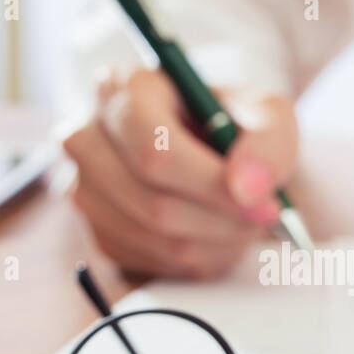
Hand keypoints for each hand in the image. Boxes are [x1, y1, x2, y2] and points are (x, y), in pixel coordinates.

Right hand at [64, 69, 297, 277]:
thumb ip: (268, 143)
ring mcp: (85, 190)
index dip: (213, 186)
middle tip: (264, 217)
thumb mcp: (266, 114)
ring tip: (243, 221)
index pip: (156, 151)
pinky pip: (154, 263)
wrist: (207, 146)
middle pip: (156, 205)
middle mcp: (89, 138)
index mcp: (125, 90)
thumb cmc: (231, 123)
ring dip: (216, 243)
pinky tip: (215, 232)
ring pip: (158, 240)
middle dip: (223, 221)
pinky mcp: (97, 232)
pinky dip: (199, 259)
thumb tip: (249, 190)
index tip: (264, 204)